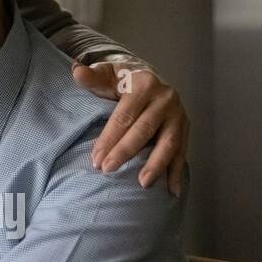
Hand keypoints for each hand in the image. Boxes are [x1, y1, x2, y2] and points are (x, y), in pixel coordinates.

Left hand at [72, 57, 188, 195]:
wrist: (147, 77)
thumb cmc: (120, 79)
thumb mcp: (105, 73)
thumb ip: (91, 76)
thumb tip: (76, 71)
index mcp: (143, 83)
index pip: (123, 116)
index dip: (109, 138)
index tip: (95, 159)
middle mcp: (165, 98)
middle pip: (143, 130)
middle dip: (125, 152)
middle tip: (108, 170)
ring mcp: (178, 114)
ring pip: (168, 143)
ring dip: (156, 165)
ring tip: (143, 184)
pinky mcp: (185, 127)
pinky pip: (182, 151)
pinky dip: (177, 171)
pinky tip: (171, 190)